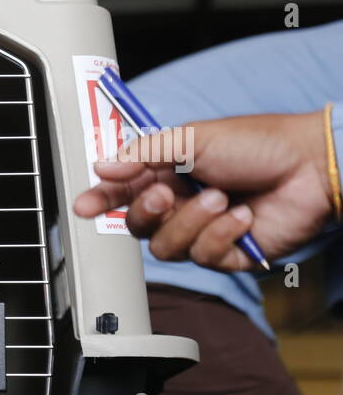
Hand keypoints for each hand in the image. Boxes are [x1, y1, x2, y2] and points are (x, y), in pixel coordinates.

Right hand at [73, 111, 334, 270]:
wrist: (311, 166)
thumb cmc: (260, 143)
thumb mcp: (194, 138)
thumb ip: (145, 153)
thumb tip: (104, 166)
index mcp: (169, 175)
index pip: (123, 193)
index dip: (101, 201)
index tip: (84, 206)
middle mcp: (182, 205)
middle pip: (139, 226)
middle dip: (148, 211)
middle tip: (166, 192)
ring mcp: (203, 232)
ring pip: (167, 247)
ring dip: (191, 222)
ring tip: (220, 198)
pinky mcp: (227, 253)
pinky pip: (204, 257)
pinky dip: (221, 234)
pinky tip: (243, 215)